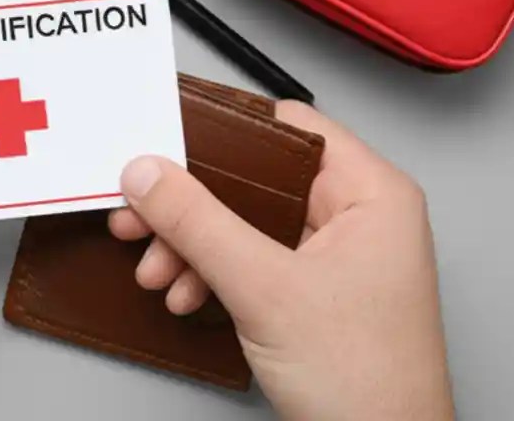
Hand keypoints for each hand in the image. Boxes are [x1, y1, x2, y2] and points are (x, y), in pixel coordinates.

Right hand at [109, 101, 453, 420]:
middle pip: (254, 180)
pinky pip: (248, 261)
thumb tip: (149, 173)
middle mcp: (356, 217)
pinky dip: (211, 274)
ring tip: (157, 266)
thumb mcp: (265, 288)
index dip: (224, 130)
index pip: (289, 128)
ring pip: (244, 223)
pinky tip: (184, 292)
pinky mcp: (310, 292)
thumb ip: (199, 223)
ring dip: (193, 244)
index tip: (168, 140)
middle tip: (142, 211)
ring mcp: (333, 257)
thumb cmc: (369, 383)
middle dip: (192, 204)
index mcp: (371, 194)